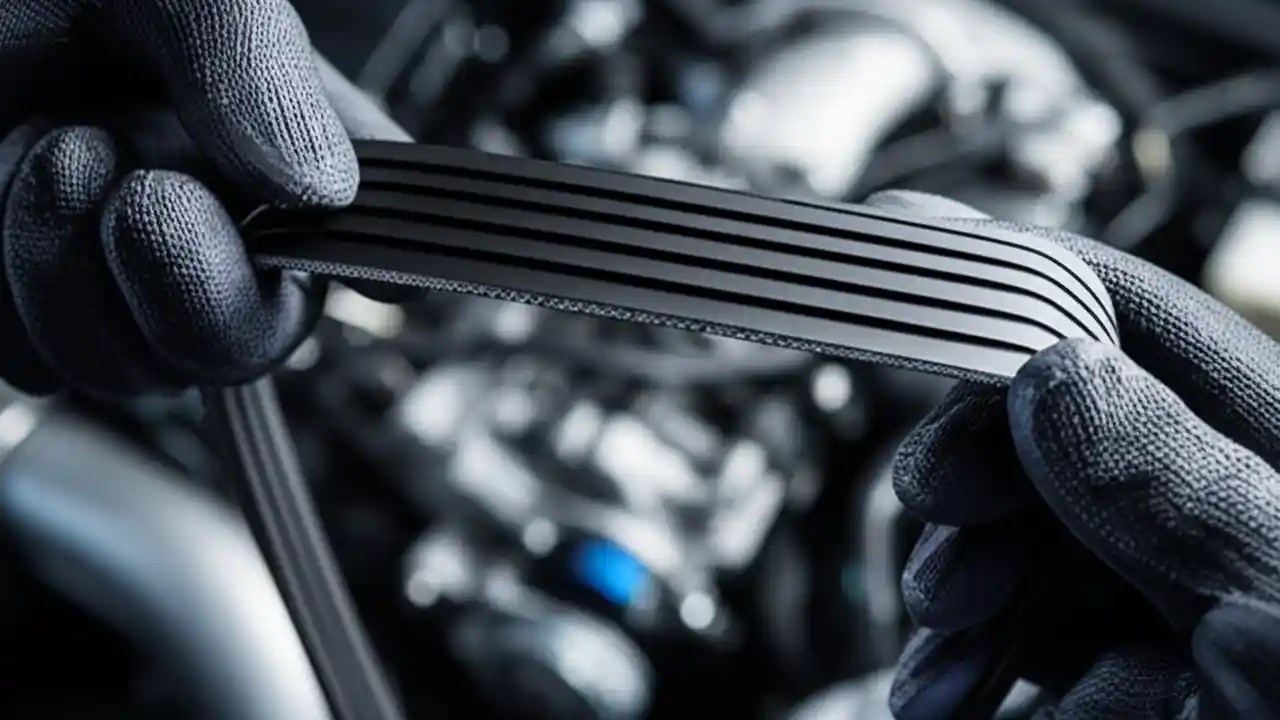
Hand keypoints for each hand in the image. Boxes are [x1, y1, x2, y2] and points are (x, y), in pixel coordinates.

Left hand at [0, 0, 409, 397]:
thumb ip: (250, 66)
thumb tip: (324, 186)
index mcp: (276, 148)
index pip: (366, 239)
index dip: (351, 263)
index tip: (312, 247)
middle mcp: (210, 224)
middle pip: (242, 346)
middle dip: (181, 281)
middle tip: (140, 191)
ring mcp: (111, 277)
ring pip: (125, 369)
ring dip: (62, 265)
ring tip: (42, 150)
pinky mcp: (20, 311)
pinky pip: (27, 362)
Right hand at [877, 191, 1279, 718]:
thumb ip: (1198, 503)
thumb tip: (1062, 374)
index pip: (1147, 325)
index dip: (1025, 289)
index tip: (910, 275)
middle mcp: (1232, 512)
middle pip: (1063, 419)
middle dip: (977, 467)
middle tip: (939, 523)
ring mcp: (1177, 588)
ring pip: (1029, 525)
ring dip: (959, 576)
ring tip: (942, 650)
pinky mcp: (1135, 656)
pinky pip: (1031, 619)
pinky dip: (970, 648)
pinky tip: (950, 685)